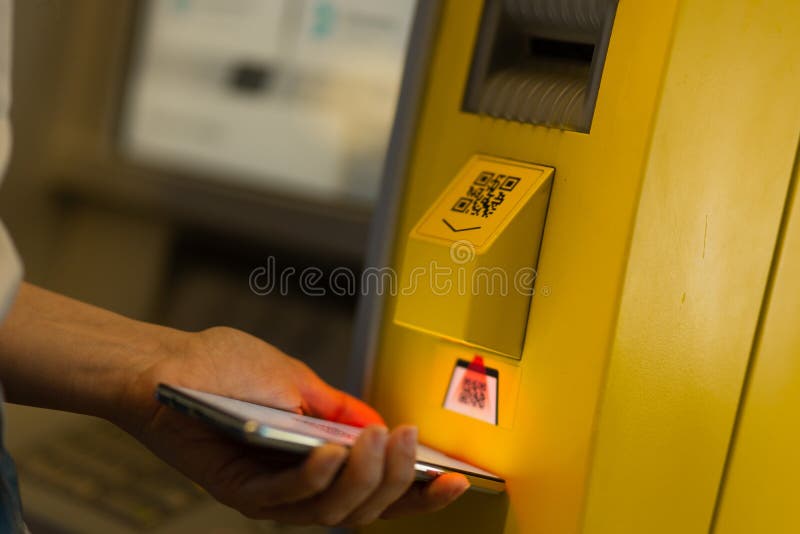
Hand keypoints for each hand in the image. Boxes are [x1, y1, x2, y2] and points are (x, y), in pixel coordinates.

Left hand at [117, 326, 468, 525]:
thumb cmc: (226, 368)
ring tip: (377, 443)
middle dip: (396, 481)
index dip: (420, 494)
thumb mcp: (299, 384)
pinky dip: (313, 479)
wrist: (166, 363)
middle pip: (363, 511)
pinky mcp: (235, 489)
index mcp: (319, 465)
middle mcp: (297, 489)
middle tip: (407, 442)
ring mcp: (266, 494)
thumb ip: (340, 412)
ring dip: (361, 480)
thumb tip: (385, 431)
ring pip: (330, 513)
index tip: (458, 480)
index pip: (378, 494)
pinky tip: (330, 455)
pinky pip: (282, 498)